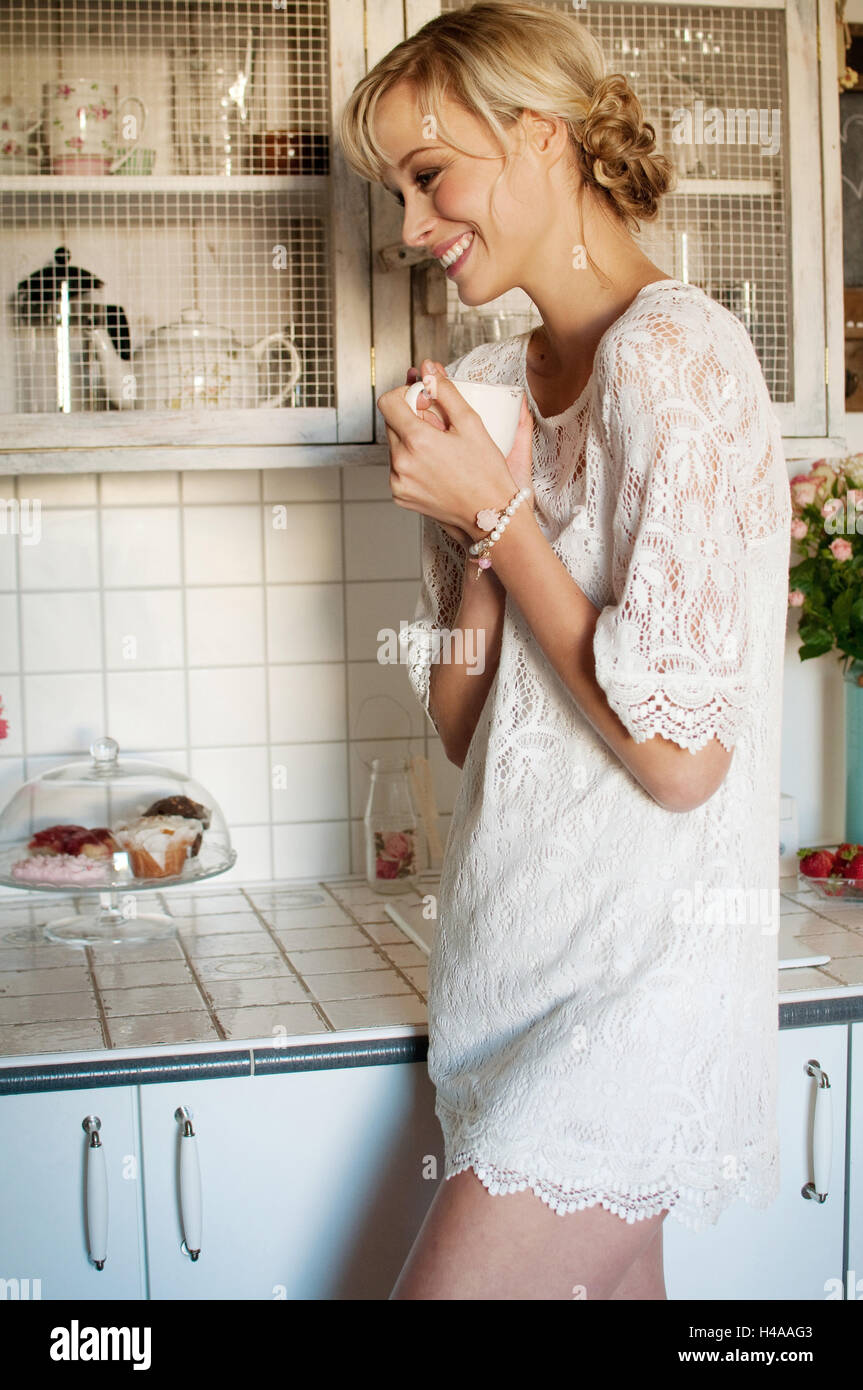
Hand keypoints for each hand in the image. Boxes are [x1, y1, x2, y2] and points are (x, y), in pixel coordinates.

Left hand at [378, 360, 533, 545]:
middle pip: (391, 423)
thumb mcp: (471, 423)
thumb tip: (427, 368)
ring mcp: (397, 482)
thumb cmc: (487, 473)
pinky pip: (399, 467)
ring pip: (395, 446)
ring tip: (443, 451)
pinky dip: (414, 462)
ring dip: (413, 440)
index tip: (426, 401)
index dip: (406, 395)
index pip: (388, 401)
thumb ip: (445, 390)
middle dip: (413, 418)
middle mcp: (400, 463)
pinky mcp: (400, 496)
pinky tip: (438, 468)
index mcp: (416, 441)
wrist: (490, 518)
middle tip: (442, 427)